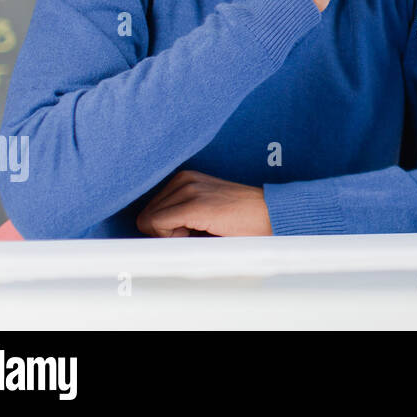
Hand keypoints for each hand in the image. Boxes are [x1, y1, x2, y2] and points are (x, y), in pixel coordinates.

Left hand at [135, 169, 273, 236]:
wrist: (271, 215)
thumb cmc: (241, 219)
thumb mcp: (204, 210)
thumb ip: (178, 215)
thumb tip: (147, 232)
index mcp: (185, 178)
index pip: (150, 209)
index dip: (164, 228)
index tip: (188, 231)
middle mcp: (184, 178)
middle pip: (145, 215)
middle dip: (164, 231)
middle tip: (195, 233)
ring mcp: (189, 189)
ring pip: (148, 221)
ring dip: (170, 235)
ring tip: (200, 231)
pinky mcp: (194, 204)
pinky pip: (157, 225)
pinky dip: (170, 238)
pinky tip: (197, 234)